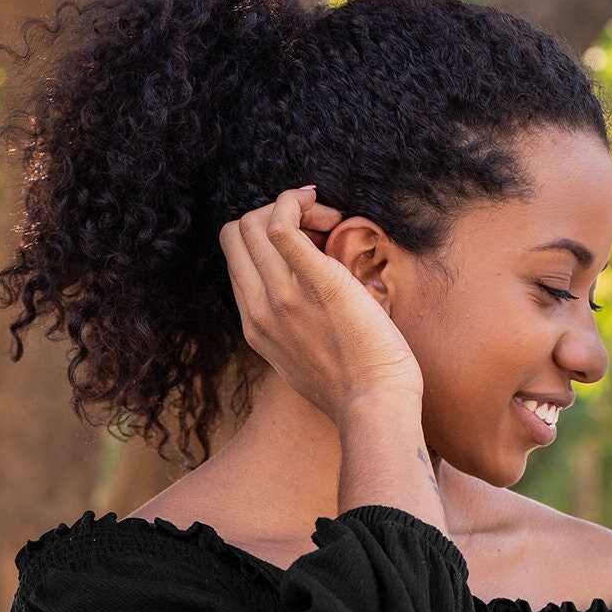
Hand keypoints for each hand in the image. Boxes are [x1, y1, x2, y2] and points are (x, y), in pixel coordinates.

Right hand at [218, 185, 423, 425]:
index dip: (267, 238)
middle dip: (272, 214)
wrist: (375, 407)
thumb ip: (293, 325)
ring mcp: (284, 298)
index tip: (308, 244)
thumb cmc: (355, 386)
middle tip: (319, 227)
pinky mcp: (319, 285)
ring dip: (292, 207)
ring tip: (330, 222)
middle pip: (236, 233)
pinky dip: (296, 204)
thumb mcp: (304, 357)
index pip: (236, 258)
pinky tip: (328, 214)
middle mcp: (260, 310)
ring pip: (253, 223)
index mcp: (255, 326)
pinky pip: (282, 227)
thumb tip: (311, 291)